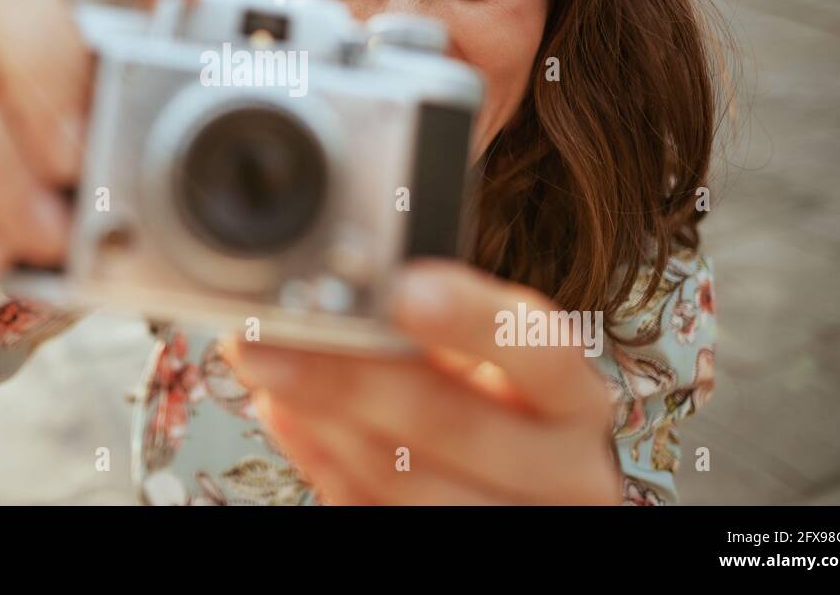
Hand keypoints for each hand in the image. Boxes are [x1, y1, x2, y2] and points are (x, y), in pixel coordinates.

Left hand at [224, 259, 621, 504]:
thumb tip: (343, 283)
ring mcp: (511, 522)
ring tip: (265, 366)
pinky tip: (283, 413)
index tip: (402, 288)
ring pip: (405, 482)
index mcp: (575, 401)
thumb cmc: (499, 404)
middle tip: (273, 333)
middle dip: (349, 373)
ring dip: (319, 418)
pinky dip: (319, 459)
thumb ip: (439, 325)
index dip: (472, 320)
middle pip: (454, 424)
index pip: (542, 353)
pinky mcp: (450, 556)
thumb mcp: (493, 356)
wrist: (521, 487)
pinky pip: (371, 514)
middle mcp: (561, 470)